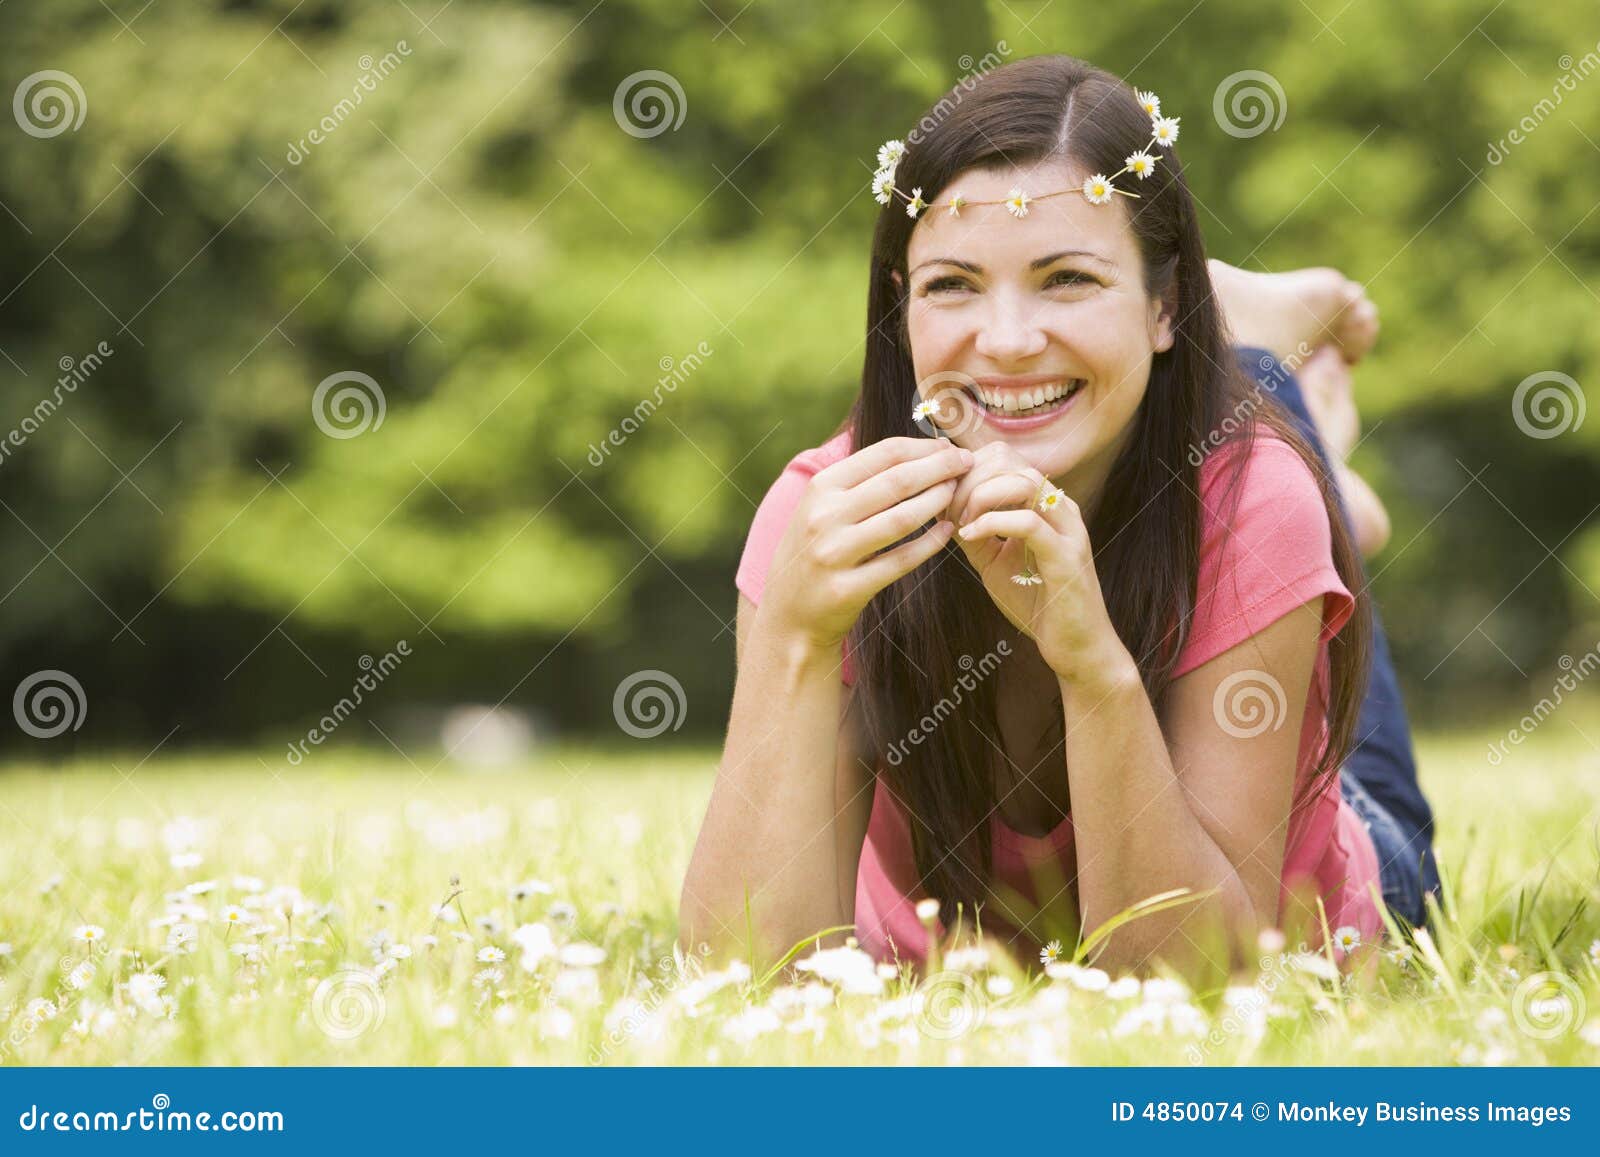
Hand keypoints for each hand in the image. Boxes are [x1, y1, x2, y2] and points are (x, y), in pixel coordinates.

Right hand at [761, 437, 973, 650]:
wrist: (788, 616)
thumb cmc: (813, 553)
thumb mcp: (819, 509)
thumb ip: (856, 482)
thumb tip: (913, 451)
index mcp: (820, 488)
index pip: (882, 454)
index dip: (924, 448)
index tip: (950, 447)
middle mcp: (824, 517)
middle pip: (897, 481)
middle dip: (940, 467)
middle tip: (967, 462)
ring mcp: (835, 554)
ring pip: (902, 518)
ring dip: (938, 501)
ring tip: (957, 493)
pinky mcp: (848, 589)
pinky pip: (901, 560)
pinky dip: (930, 544)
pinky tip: (947, 531)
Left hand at [946, 442, 1121, 680]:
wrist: (1075, 646)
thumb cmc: (1036, 603)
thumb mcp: (994, 561)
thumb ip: (975, 533)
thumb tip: (943, 510)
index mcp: (1043, 503)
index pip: (1002, 456)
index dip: (965, 470)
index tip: (944, 499)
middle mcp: (1059, 506)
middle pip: (1008, 459)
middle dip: (968, 479)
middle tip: (948, 512)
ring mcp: (1067, 528)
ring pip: (1022, 480)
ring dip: (979, 497)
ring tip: (960, 524)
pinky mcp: (1066, 555)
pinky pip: (1027, 521)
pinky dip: (992, 523)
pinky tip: (971, 537)